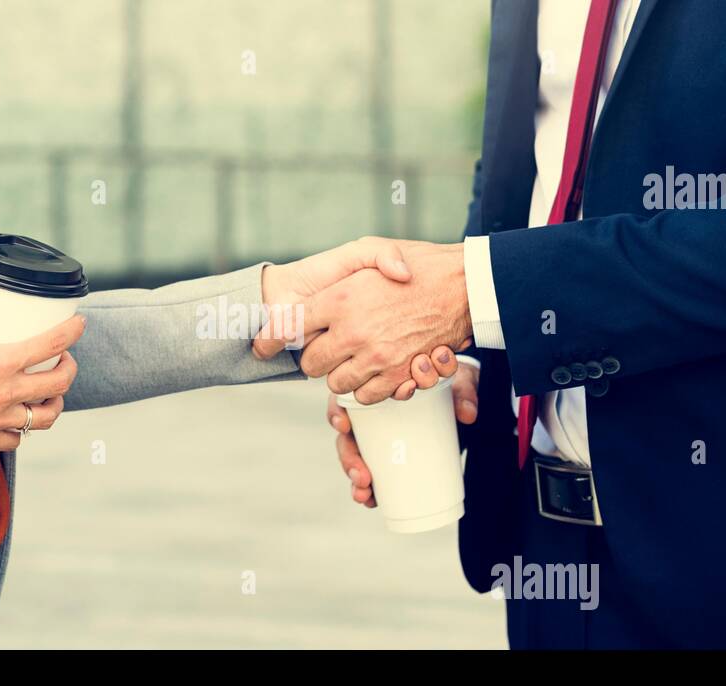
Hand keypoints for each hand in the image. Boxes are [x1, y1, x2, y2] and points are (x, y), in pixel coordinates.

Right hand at [0, 300, 83, 451]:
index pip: (49, 344)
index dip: (71, 332)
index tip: (79, 324)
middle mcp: (6, 392)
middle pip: (59, 383)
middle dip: (69, 369)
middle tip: (65, 360)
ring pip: (46, 416)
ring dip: (54, 404)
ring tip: (51, 395)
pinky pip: (16, 440)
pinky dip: (22, 431)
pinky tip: (19, 421)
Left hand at [273, 239, 471, 403]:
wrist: (464, 284)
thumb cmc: (417, 262)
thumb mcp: (370, 249)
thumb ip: (332, 275)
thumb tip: (312, 307)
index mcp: (340, 298)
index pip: (288, 328)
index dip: (272, 338)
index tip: (261, 346)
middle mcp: (353, 331)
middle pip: (311, 363)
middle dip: (314, 357)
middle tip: (324, 346)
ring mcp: (376, 357)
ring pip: (336, 383)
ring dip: (339, 373)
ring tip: (351, 357)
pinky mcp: (398, 375)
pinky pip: (366, 395)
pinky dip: (365, 388)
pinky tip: (371, 369)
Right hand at [329, 350, 478, 506]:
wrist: (458, 399)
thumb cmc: (447, 382)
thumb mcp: (455, 382)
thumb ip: (463, 392)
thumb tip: (468, 413)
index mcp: (375, 391)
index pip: (345, 400)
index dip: (337, 414)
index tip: (344, 427)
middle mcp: (370, 416)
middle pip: (347, 437)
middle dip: (349, 460)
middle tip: (363, 476)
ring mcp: (377, 439)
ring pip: (355, 459)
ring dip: (354, 478)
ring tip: (365, 493)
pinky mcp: (388, 456)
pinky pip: (372, 474)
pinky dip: (368, 489)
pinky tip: (369, 500)